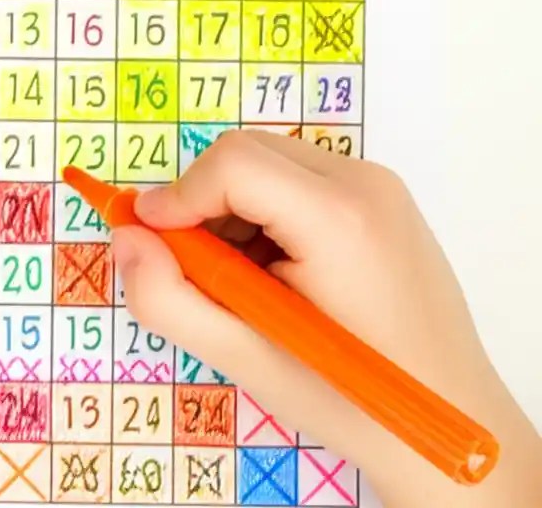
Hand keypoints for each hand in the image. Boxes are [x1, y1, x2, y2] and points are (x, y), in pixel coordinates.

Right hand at [112, 130, 541, 506]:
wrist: (449, 420)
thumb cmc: (350, 398)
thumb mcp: (244, 357)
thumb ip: (167, 298)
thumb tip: (125, 239)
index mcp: (339, 217)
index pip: (231, 162)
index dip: (176, 198)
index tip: (151, 245)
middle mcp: (365, 183)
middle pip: (247, 153)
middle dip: (202, 204)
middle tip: (198, 275)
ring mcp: (380, 189)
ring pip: (268, 164)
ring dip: (231, 212)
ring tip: (243, 286)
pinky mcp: (382, 202)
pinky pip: (297, 182)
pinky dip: (264, 216)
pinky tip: (275, 278)